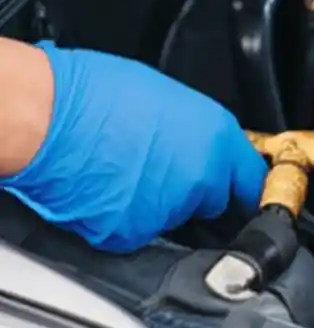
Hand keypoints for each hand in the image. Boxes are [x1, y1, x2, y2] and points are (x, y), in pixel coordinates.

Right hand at [0, 42, 266, 252]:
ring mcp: (167, 211)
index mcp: (217, 139)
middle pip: (214, 201)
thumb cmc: (93, 94)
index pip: (253, 181)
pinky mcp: (131, 233)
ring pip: (173, 218)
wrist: (44, 115)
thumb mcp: (168, 97)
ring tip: (122, 169)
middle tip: (158, 166)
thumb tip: (203, 145)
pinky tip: (105, 188)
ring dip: (156, 203)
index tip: (249, 195)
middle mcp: (201, 179)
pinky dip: (123, 217)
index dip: (248, 189)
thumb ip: (198, 131)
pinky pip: (136, 231)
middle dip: (196, 192)